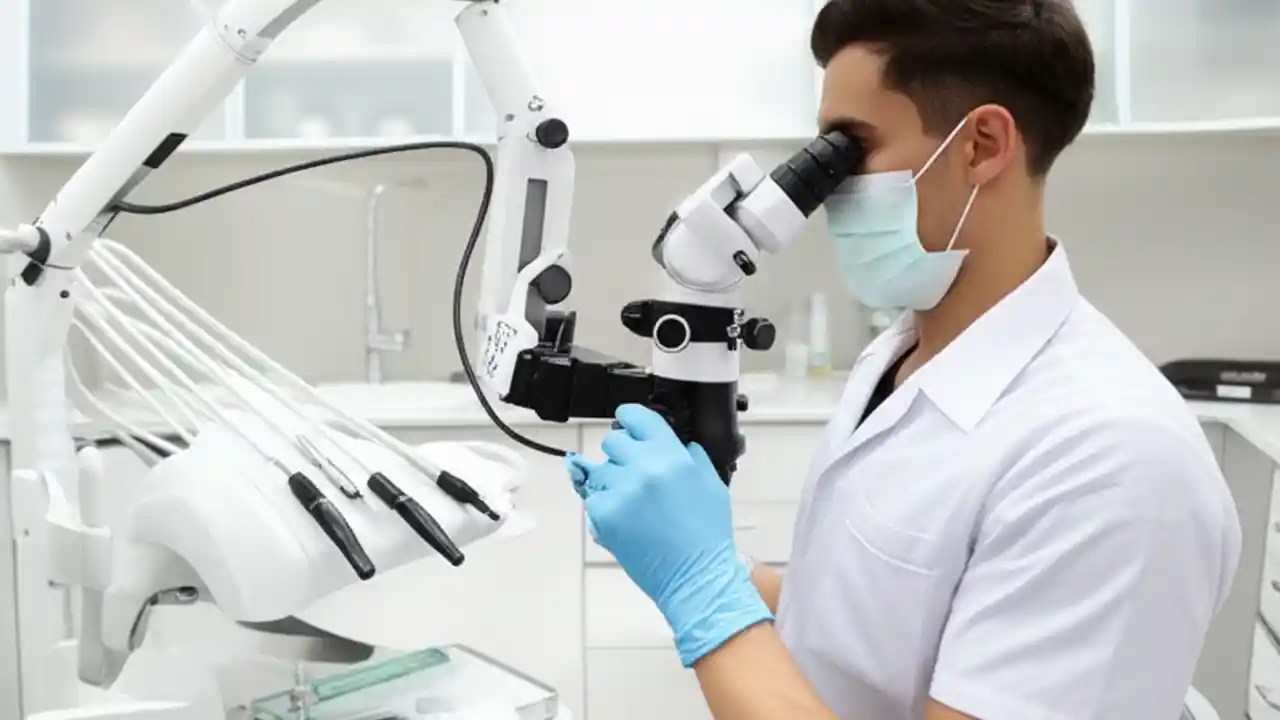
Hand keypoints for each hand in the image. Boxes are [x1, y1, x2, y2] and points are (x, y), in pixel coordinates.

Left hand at [566, 404, 771, 666]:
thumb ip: (691, 456)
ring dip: (612, 481)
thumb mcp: (711, 483)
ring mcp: (622, 490)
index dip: (630, 418)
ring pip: (600, 470)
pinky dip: (605, 507)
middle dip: (622, 454)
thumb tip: (678, 441)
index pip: (637, 417)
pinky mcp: (605, 514)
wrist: (696, 576)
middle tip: (635, 474)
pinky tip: (626, 520)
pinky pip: (593, 498)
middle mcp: (645, 468)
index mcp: (672, 456)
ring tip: (633, 503)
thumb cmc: (706, 534)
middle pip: (613, 441)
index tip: (628, 423)